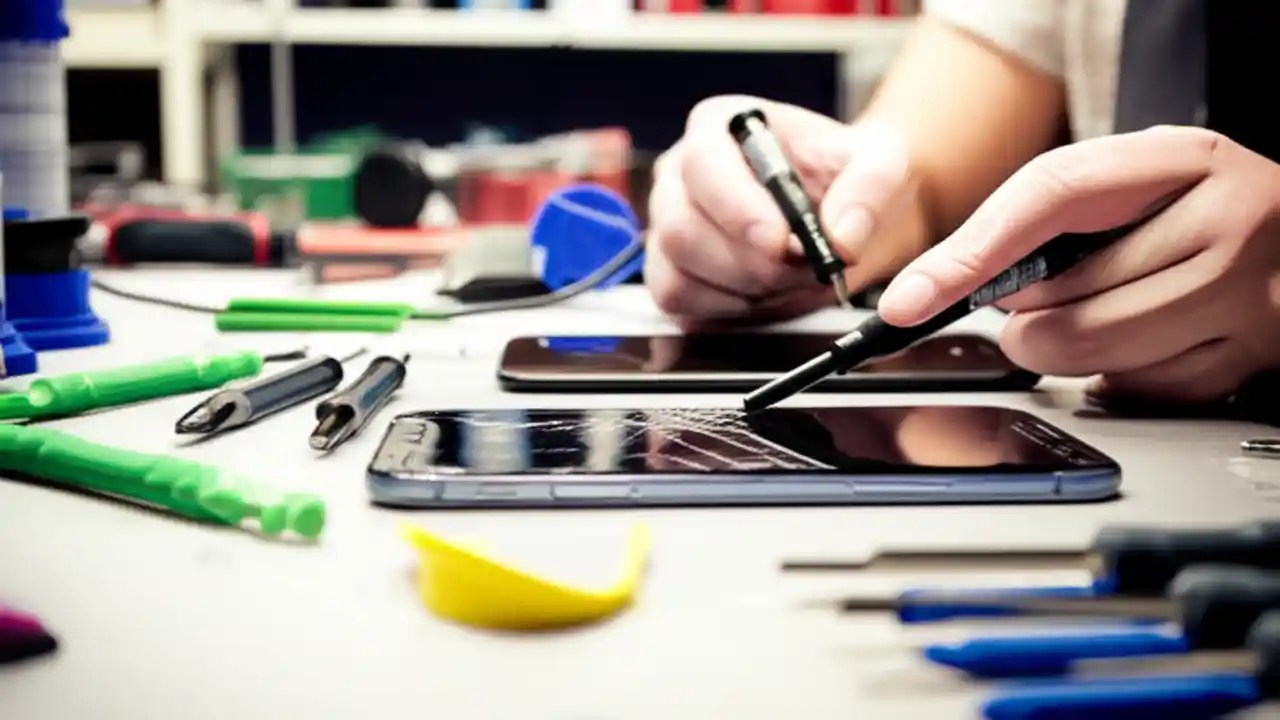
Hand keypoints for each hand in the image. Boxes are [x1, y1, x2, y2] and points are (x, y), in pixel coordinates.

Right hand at [645, 95, 928, 327]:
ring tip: (790, 278)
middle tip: (801, 269)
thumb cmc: (850, 180)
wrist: (844, 217)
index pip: (704, 162)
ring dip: (744, 289)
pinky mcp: (667, 271)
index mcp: (722, 125)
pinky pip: (677, 302)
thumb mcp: (882, 165)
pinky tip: (761, 296)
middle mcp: (680, 172)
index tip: (780, 242)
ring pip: (677, 273)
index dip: (738, 208)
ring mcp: (667, 223)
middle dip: (749, 264)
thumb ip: (869, 188)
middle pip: (681, 228)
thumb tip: (840, 235)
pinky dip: (725, 311)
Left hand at [877, 126, 1279, 403]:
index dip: (968, 252)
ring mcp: (1247, 295)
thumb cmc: (1204, 202)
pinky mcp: (1253, 355)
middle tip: (1035, 299)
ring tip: (1086, 313)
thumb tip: (953, 285)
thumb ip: (1051, 218)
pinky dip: (1116, 378)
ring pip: (1094, 353)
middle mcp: (1228, 223)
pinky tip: (1136, 340)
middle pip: (1064, 297)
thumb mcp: (1137, 180)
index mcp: (1184, 161)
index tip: (908, 299)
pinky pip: (1142, 390)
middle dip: (1023, 314)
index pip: (1051, 197)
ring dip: (1059, 350)